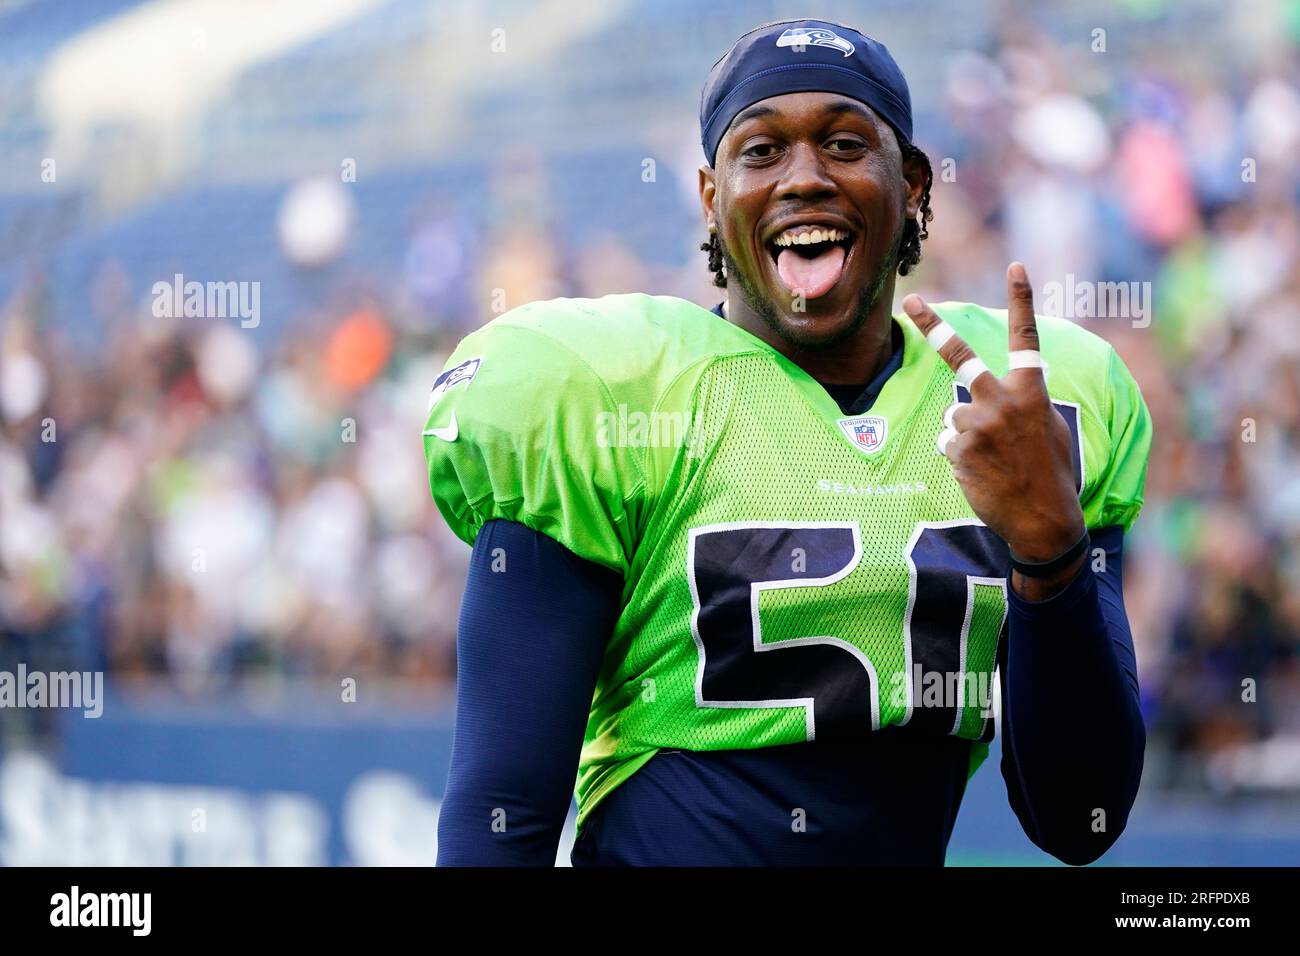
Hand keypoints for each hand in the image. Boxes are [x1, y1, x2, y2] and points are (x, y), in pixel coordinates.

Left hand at [902, 263, 1085, 597]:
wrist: (1044, 521)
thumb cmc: (1052, 475)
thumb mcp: (1051, 430)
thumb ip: (1026, 404)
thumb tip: (1003, 396)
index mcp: (1032, 393)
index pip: (1027, 339)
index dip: (1022, 301)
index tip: (1016, 267)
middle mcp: (1003, 401)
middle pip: (961, 357)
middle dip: (934, 327)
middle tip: (914, 301)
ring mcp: (978, 424)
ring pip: (955, 416)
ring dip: (967, 435)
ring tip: (993, 460)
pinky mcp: (959, 449)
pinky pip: (949, 443)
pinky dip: (960, 457)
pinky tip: (983, 472)